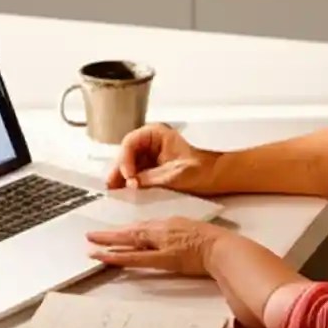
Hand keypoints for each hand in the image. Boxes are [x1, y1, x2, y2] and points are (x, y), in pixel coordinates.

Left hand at [85, 216, 232, 275]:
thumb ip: (181, 236)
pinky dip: (118, 256)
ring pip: (129, 241)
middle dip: (111, 234)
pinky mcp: (163, 257)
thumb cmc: (216, 243)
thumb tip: (175, 242)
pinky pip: (135, 257)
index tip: (115, 233)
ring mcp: (161, 242)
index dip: (127, 230)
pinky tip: (105, 257)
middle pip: (132, 231)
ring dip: (108, 243)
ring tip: (91, 245)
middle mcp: (162, 230)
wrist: (224, 248)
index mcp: (170, 224)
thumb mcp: (195, 233)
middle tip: (91, 235)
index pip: (144, 227)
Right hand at [106, 123, 220, 194]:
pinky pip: (134, 175)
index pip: (131, 143)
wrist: (214, 178)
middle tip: (113, 186)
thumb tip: (131, 184)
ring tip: (114, 192)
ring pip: (127, 166)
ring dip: (121, 178)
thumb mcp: (175, 173)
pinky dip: (129, 184)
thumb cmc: (201, 170)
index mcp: (155, 134)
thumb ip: (151, 177)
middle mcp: (148, 143)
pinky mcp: (149, 170)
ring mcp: (148, 156)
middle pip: (125, 155)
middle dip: (119, 170)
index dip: (125, 159)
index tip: (128, 175)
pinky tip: (123, 193)